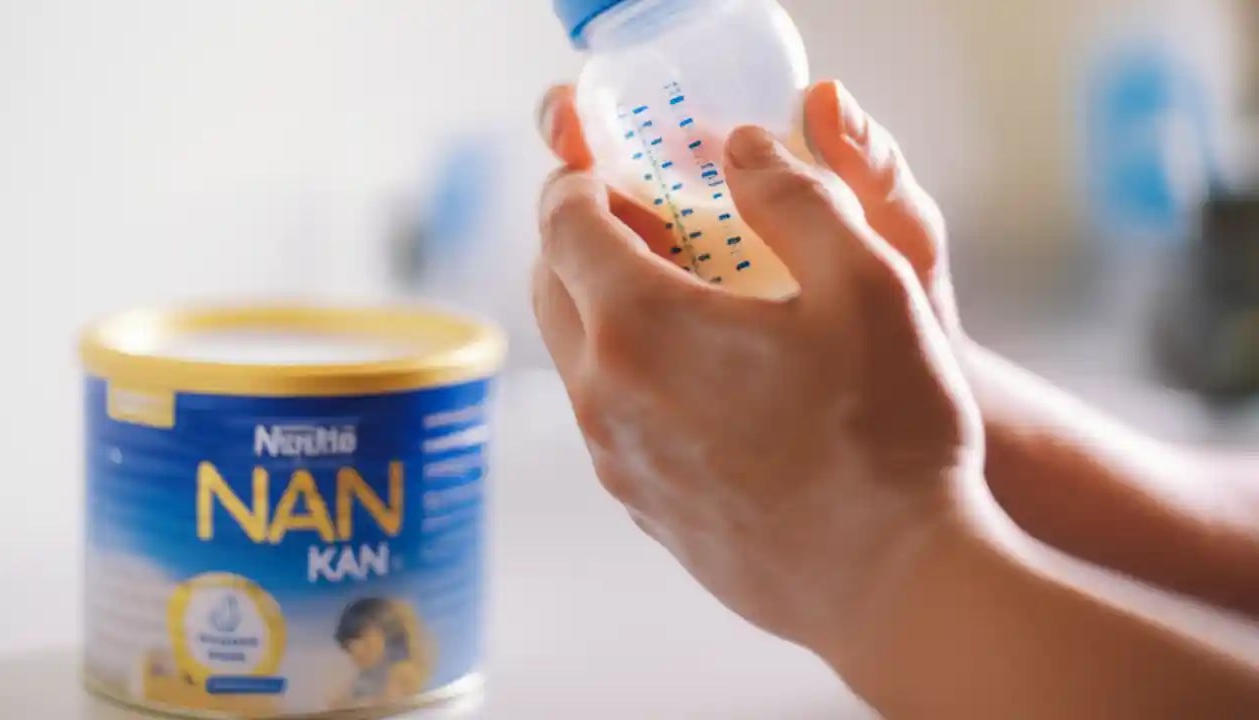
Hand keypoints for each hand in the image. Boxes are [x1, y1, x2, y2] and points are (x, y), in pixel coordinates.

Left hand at [532, 122, 983, 659]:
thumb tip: (741, 145)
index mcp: (640, 326)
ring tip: (678, 296)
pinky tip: (701, 377)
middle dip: (580, 239)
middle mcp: (603, 397)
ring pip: (576, 359)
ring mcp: (616, 463)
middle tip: (642, 220)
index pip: (563, 224)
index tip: (616, 171)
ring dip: (603, 309)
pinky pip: (608, 418)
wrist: (895, 581)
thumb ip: (796, 194)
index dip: (580, 181)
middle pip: (550, 288)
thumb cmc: (891, 430)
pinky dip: (627, 375)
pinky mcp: (642, 508)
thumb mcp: (869, 279)